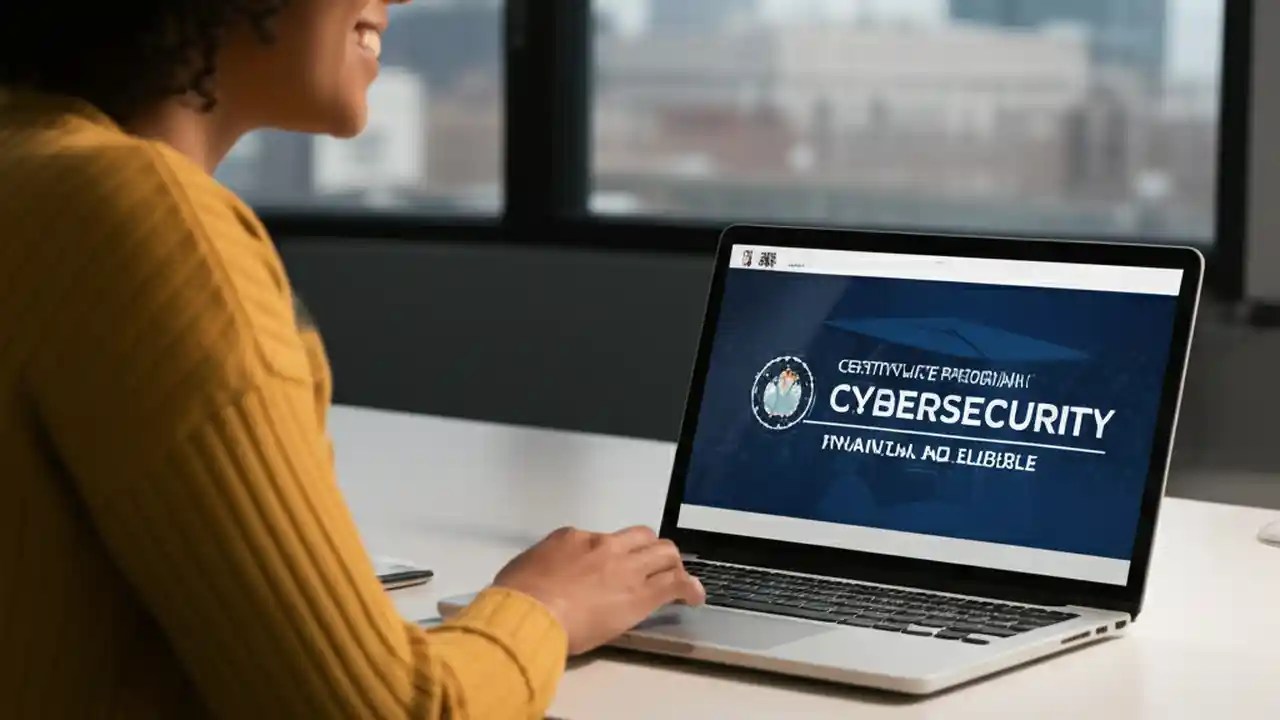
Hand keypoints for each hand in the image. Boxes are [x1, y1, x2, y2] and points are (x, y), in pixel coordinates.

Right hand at [493, 526, 705, 654]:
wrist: (530, 613)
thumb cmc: (517, 597)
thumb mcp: (523, 568)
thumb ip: (542, 566)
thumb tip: (544, 575)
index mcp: (573, 538)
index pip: (601, 539)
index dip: (609, 555)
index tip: (607, 571)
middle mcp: (604, 545)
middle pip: (641, 536)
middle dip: (649, 550)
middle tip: (650, 568)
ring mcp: (625, 567)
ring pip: (664, 553)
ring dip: (672, 565)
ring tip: (677, 579)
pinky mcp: (641, 595)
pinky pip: (676, 584)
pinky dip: (690, 589)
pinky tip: (695, 598)